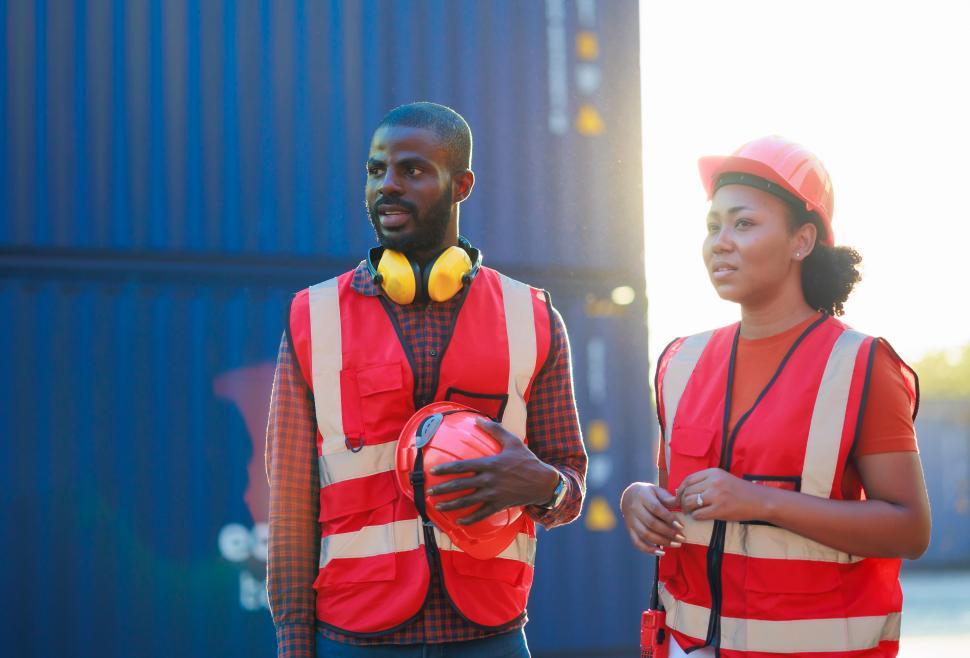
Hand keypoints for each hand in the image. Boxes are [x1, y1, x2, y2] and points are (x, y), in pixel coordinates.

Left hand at [427, 417, 559, 524]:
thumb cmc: (526, 460)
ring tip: (438, 507)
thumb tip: (478, 419)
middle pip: (461, 486)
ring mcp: (494, 494)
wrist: (543, 482)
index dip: (447, 469)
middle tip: (430, 492)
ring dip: (451, 505)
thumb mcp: (512, 441)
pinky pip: (481, 514)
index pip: (463, 466)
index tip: (433, 471)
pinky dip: (469, 519)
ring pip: (468, 502)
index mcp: (490, 464)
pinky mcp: (499, 505)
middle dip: (444, 489)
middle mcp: (489, 480)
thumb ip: (494, 430)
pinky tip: (458, 521)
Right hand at [620, 482, 684, 555]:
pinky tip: (662, 553)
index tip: (681, 526)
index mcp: (642, 496)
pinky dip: (649, 550)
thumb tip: (680, 503)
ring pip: (645, 534)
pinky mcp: (629, 530)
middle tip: (682, 538)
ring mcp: (630, 521)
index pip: (656, 509)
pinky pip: (637, 542)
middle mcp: (634, 509)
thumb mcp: (656, 491)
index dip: (669, 518)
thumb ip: (667, 498)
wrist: (628, 495)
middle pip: (651, 523)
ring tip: (676, 544)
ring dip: (662, 542)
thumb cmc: (647, 493)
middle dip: (668, 532)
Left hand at [676, 468, 767, 521]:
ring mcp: (716, 496)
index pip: (688, 480)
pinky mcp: (720, 510)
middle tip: (684, 507)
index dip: (680, 489)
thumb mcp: (722, 478)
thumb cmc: (740, 491)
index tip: (679, 496)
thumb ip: (705, 481)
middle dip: (682, 501)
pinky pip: (698, 514)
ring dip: (687, 509)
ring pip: (690, 502)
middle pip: (687, 491)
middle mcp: (713, 482)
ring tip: (691, 512)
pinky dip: (695, 516)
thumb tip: (683, 489)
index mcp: (713, 473)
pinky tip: (699, 516)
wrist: (760, 501)